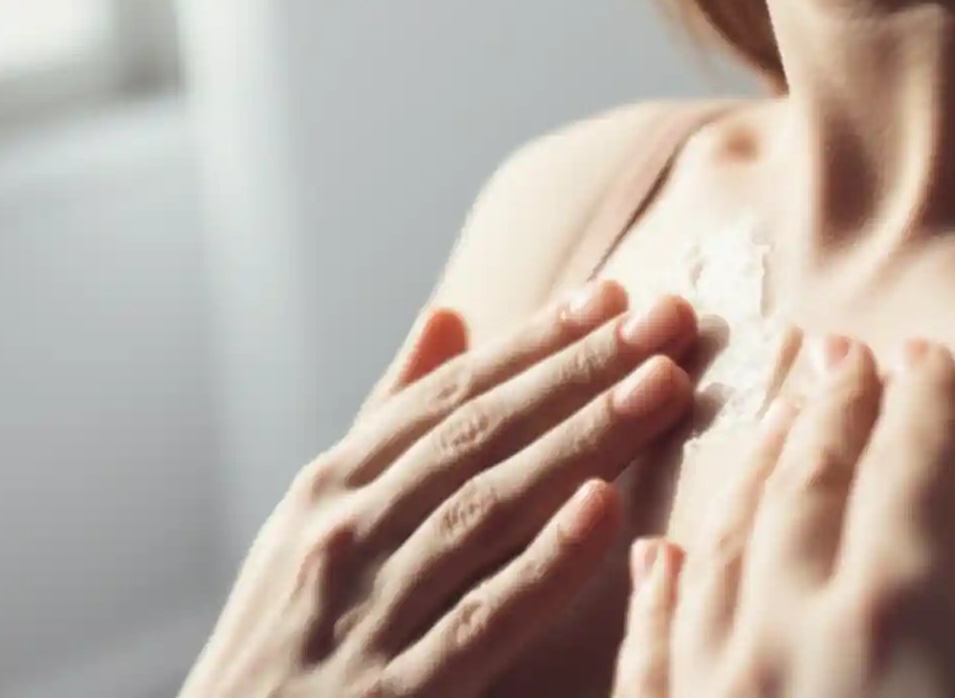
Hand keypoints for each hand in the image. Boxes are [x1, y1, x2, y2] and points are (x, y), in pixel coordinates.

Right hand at [182, 281, 698, 696]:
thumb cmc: (287, 628)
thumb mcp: (314, 515)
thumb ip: (386, 419)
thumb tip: (447, 315)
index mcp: (330, 485)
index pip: (448, 396)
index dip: (534, 343)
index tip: (612, 297)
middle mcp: (345, 534)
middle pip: (478, 436)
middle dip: (577, 371)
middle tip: (667, 319)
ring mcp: (368, 614)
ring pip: (488, 508)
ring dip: (582, 441)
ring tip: (662, 386)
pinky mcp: (397, 695)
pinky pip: (483, 619)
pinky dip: (543, 562)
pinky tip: (604, 512)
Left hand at [613, 338, 954, 696]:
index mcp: (898, 618)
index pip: (912, 474)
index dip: (923, 408)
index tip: (923, 358)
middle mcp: (786, 635)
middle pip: (807, 491)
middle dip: (831, 415)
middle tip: (838, 355)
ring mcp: (709, 688)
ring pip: (718, 550)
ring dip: (749, 476)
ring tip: (773, 422)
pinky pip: (648, 656)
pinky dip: (655, 599)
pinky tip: (655, 556)